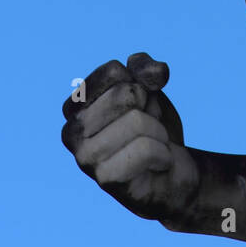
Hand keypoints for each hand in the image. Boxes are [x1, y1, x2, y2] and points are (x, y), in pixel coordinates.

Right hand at [61, 53, 199, 221]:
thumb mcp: (149, 87)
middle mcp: (71, 131)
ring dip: (158, 132)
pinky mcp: (104, 180)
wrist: (174, 170)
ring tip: (153, 147)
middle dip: (150, 109)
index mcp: (74, 106)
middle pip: (125, 94)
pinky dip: (163, 154)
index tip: (142, 106)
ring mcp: (84, 158)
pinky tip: (157, 165)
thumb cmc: (153, 127)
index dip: (141, 85)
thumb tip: (154, 73)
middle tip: (149, 129)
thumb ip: (144, 66)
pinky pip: (144, 149)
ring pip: (136, 121)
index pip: (113, 71)